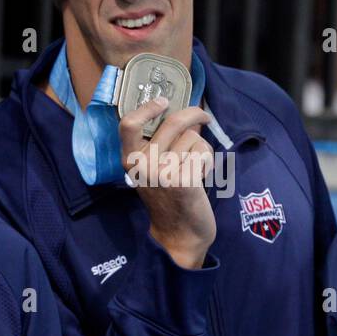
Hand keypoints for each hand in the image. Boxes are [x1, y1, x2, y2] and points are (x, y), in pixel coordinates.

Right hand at [120, 97, 216, 268]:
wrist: (179, 234)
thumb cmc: (169, 198)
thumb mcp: (153, 171)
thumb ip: (160, 145)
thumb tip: (184, 114)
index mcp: (130, 160)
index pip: (128, 124)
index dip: (147, 107)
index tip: (163, 101)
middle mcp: (143, 165)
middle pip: (173, 122)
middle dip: (194, 114)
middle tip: (204, 116)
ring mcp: (162, 172)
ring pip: (193, 138)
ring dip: (201, 149)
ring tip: (195, 167)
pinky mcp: (182, 180)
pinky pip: (202, 153)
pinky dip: (207, 162)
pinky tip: (200, 178)